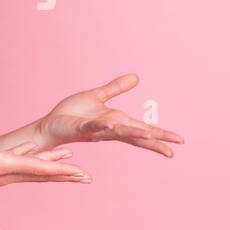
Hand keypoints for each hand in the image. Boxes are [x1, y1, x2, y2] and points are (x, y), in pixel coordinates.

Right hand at [0, 115, 91, 205]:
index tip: (77, 172)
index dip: (57, 168)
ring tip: (71, 169)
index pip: (34, 167)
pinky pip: (18, 169)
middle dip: (64, 175)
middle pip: (39, 174)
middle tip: (86, 177)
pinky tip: (37, 154)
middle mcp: (2, 174)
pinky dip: (33, 164)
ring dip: (52, 171)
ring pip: (31, 173)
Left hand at [38, 73, 183, 156]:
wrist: (51, 123)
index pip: (143, 129)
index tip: (178, 141)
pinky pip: (94, 126)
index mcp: (117, 122)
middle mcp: (110, 129)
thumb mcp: (98, 96)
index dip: (160, 134)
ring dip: (135, 133)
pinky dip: (103, 126)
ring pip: (120, 132)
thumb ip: (116, 88)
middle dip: (155, 142)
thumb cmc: (73, 113)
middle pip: (137, 136)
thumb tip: (136, 77)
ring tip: (151, 135)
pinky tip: (111, 126)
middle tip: (172, 151)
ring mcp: (97, 129)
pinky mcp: (82, 127)